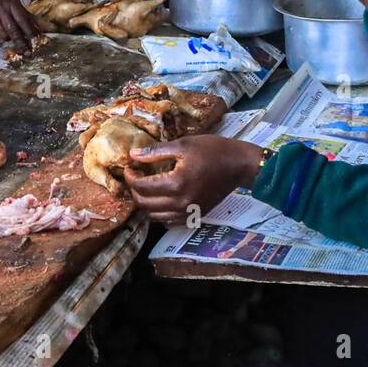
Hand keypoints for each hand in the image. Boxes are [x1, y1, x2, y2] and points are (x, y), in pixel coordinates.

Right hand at [0, 0, 41, 42]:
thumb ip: (25, 14)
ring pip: (3, 36)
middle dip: (21, 43)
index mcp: (11, 3)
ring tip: (5, 31)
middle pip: (13, 31)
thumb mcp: (12, 1)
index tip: (36, 42)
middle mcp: (1, 10)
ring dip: (6, 38)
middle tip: (27, 53)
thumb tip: (39, 27)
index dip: (30, 32)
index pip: (23, 20)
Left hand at [125, 136, 262, 224]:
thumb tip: (133, 155)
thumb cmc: (212, 150)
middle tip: (135, 177)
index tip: (129, 167)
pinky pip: (169, 221)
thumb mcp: (183, 145)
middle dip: (134, 191)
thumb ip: (156, 152)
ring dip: (145, 204)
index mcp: (176, 184)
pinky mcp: (195, 215)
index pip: (141, 187)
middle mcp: (180, 203)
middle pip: (144, 204)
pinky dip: (159, 213)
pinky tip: (160, 200)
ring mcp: (188, 212)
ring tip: (146, 188)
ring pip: (154, 216)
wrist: (238, 165)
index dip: (130, 177)